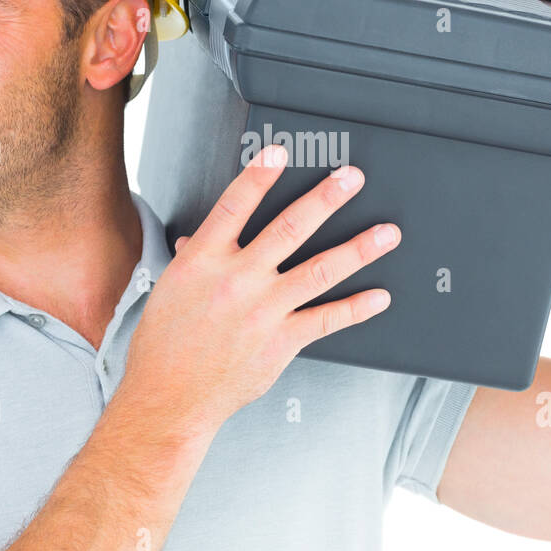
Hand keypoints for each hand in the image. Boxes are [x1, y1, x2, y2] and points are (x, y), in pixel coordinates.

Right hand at [123, 144, 399, 431]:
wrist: (168, 399)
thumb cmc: (164, 346)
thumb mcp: (170, 289)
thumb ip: (192, 260)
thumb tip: (196, 239)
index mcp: (203, 260)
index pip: (235, 205)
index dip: (259, 176)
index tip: (281, 151)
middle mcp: (237, 279)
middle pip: (289, 228)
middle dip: (325, 200)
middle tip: (352, 178)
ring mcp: (263, 311)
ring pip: (320, 270)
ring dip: (358, 249)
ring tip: (386, 233)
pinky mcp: (281, 342)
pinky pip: (327, 320)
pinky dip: (356, 308)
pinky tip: (379, 296)